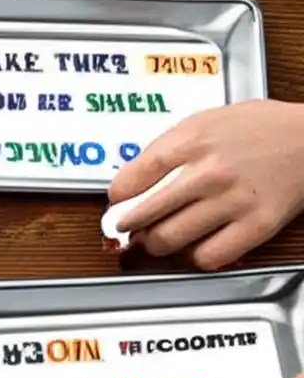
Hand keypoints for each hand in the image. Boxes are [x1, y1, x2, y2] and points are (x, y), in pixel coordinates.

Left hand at [108, 101, 303, 270]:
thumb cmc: (261, 128)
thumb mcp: (207, 121)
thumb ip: (169, 147)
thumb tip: (134, 179)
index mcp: (193, 141)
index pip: (134, 176)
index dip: (117, 196)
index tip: (115, 202)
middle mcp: (210, 172)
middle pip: (146, 214)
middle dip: (128, 225)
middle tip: (127, 227)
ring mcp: (234, 200)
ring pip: (170, 239)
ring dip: (155, 244)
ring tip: (155, 239)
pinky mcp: (258, 225)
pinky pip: (209, 256)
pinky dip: (195, 256)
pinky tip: (195, 246)